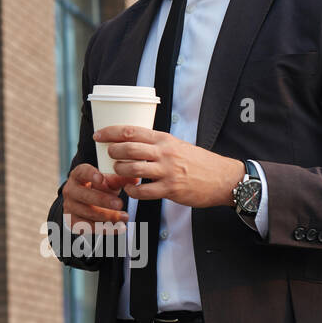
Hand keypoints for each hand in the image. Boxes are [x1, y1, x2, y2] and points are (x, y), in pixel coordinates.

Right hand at [59, 163, 135, 231]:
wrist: (87, 203)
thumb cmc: (99, 188)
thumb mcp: (109, 182)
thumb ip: (120, 180)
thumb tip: (135, 179)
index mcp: (78, 175)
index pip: (82, 172)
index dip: (90, 175)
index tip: (101, 178)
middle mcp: (70, 190)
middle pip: (84, 195)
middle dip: (103, 200)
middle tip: (120, 204)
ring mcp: (70, 206)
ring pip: (87, 212)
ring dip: (108, 216)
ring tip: (125, 217)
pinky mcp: (72, 221)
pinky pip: (87, 227)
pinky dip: (104, 229)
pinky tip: (118, 228)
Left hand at [94, 125, 242, 208]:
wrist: (224, 178)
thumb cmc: (198, 162)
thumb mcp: (177, 145)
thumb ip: (156, 145)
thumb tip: (131, 143)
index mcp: (164, 139)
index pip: (132, 131)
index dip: (110, 132)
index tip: (98, 135)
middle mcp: (165, 153)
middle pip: (128, 148)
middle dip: (113, 152)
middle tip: (109, 155)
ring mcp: (168, 172)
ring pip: (133, 169)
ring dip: (120, 172)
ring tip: (119, 173)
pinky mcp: (171, 189)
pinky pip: (143, 191)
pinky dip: (132, 191)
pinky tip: (131, 190)